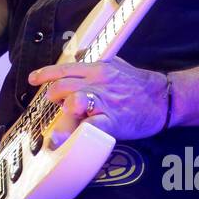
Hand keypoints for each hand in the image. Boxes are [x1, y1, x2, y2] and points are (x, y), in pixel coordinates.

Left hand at [28, 58, 168, 145]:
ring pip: (72, 102)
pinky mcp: (112, 121)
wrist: (165, 99)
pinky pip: (89, 127)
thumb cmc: (140, 85)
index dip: (45, 74)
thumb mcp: (118, 65)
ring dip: (61, 112)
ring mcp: (104, 102)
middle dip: (52, 97)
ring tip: (60, 122)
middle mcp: (98, 83)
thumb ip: (97, 62)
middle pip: (62, 87)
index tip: (33, 79)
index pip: (64, 68)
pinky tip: (63, 142)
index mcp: (98, 69)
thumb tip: (79, 57)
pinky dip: (74, 134)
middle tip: (54, 105)